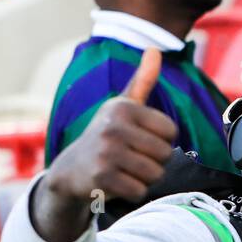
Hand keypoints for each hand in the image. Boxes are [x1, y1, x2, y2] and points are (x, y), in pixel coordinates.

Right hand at [31, 50, 176, 241]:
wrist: (70, 169)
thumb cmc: (107, 135)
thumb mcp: (123, 105)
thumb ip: (142, 80)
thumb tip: (154, 49)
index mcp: (123, 107)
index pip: (171, 131)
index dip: (161, 140)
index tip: (140, 139)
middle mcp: (113, 127)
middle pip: (165, 154)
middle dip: (153, 161)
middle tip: (131, 158)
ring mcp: (105, 153)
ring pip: (155, 174)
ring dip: (144, 178)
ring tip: (125, 169)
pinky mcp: (101, 178)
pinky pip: (140, 191)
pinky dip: (133, 192)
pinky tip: (116, 183)